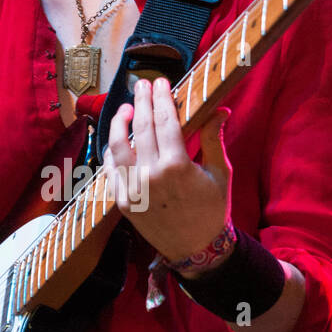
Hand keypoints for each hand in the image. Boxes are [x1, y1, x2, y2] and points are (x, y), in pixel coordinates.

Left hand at [103, 77, 232, 262]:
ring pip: (118, 146)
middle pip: (140, 127)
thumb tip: (220, 109)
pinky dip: (111, 151)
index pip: (165, 120)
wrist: (197, 249)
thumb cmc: (213, 210)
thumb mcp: (221, 174)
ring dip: (119, 122)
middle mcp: (151, 175)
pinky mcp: (122, 202)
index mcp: (177, 166)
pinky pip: (111, 170)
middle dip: (140, 101)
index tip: (161, 82)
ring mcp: (133, 190)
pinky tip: (117, 139)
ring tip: (126, 108)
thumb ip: (213, 139)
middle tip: (142, 85)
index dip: (161, 97)